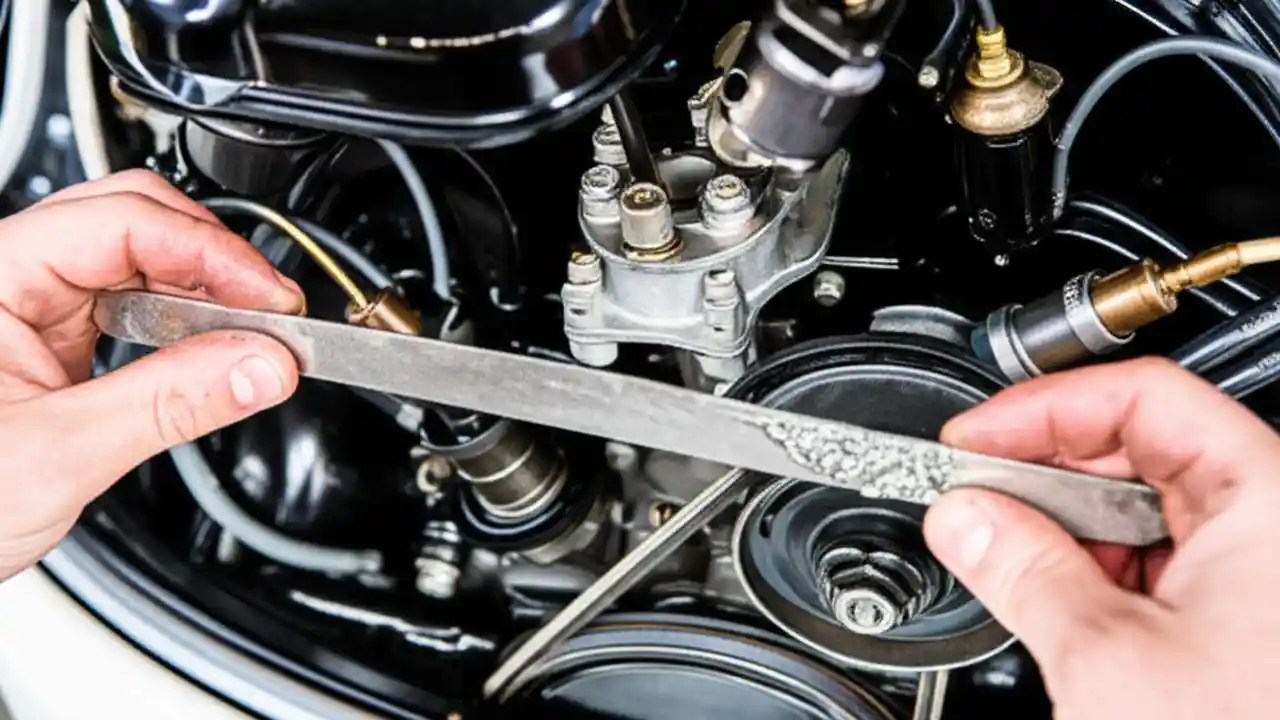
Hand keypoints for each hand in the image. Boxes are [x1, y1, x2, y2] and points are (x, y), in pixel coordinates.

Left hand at [0, 170, 303, 579]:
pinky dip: (180, 323)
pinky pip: (130, 305)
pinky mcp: (48, 338)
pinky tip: (206, 351)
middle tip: (273, 311)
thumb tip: (262, 366)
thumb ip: (170, 404)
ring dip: (201, 293)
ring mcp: (27, 303)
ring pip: (138, 259)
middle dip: (214, 261)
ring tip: (249, 336)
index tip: (272, 301)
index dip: (211, 254)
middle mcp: (8, 274)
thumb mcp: (59, 453)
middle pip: (136, 218)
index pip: (124, 221)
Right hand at [923, 357, 1279, 718]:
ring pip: (1144, 507)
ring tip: (1004, 552)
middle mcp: (1275, 523)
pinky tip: (1051, 591)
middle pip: (1140, 445)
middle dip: (1044, 469)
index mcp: (1270, 500)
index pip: (1142, 397)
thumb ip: (1021, 570)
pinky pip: (1157, 560)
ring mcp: (1261, 570)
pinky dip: (1094, 568)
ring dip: (1064, 525)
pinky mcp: (1242, 616)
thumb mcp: (1106, 660)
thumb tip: (965, 517)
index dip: (1043, 409)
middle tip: (971, 496)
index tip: (971, 441)